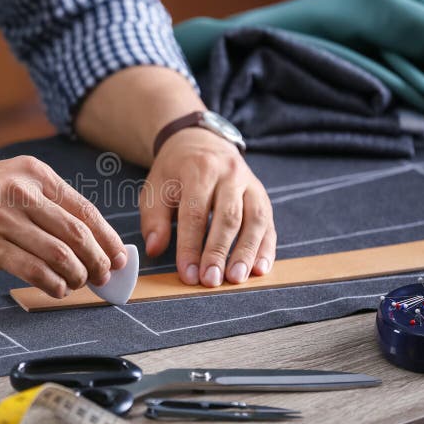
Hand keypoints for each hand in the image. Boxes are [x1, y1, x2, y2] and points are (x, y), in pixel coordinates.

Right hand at [0, 156, 127, 297]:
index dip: (106, 237)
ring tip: (80, 284)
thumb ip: (42, 203)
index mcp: (32, 173)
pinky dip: (53, 284)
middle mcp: (21, 192)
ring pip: (59, 253)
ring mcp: (3, 219)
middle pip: (77, 232)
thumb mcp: (6, 180)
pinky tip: (57, 289)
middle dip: (98, 259)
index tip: (119, 256)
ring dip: (78, 275)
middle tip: (105, 276)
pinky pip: (33, 270)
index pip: (83, 208)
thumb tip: (84, 236)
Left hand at [139, 128, 275, 286]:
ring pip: (254, 219)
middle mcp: (229, 174)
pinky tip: (260, 269)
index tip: (187, 274)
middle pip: (228, 217)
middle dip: (219, 252)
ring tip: (237, 278)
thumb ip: (154, 219)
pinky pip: (269, 223)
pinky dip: (266, 247)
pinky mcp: (262, 195)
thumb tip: (154, 249)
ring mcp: (250, 184)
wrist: (199, 142)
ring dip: (247, 252)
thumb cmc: (175, 172)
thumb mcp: (155, 189)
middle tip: (211, 280)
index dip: (191, 247)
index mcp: (199, 170)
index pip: (195, 213)